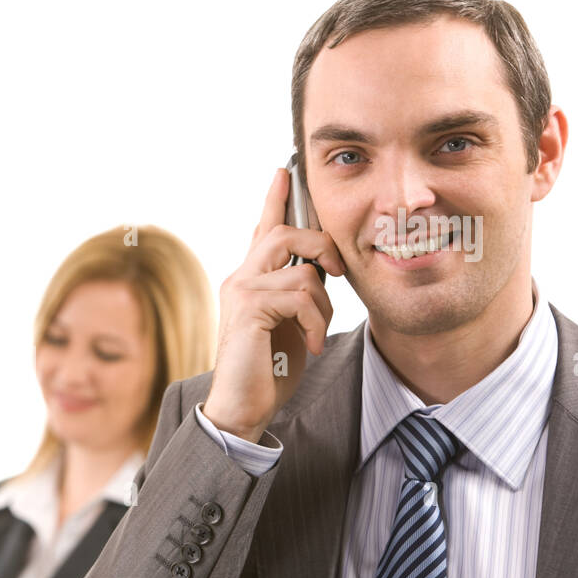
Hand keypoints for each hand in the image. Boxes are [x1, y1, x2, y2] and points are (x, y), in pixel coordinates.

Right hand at [202, 167, 346, 442]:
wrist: (243, 407)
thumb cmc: (267, 370)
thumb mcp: (290, 323)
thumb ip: (297, 293)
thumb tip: (320, 270)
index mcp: (249, 280)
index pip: (261, 229)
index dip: (274, 199)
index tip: (284, 170)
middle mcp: (239, 279)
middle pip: (280, 232)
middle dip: (319, 243)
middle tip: (338, 270)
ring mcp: (240, 292)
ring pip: (297, 265)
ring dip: (322, 299)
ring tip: (319, 327)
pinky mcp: (248, 310)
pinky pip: (299, 295)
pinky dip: (316, 320)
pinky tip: (313, 344)